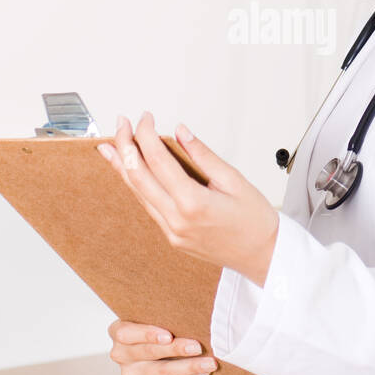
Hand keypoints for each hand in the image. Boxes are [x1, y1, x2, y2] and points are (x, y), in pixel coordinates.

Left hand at [98, 112, 279, 287]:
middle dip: (125, 146)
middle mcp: (176, 220)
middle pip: (138, 176)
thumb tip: (181, 132)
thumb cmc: (255, 221)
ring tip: (110, 147)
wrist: (263, 256)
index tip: (146, 118)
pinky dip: (136, 186)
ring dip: (122, 167)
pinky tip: (131, 173)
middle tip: (121, 124)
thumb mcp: (234, 180)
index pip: (157, 161)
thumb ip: (203, 155)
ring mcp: (172, 232)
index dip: (146, 134)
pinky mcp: (172, 237)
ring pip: (137, 194)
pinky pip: (148, 207)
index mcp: (193, 203)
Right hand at [107, 319, 217, 374]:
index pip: (126, 333)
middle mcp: (120, 354)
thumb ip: (165, 311)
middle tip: (198, 346)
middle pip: (148, 353)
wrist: (161, 354)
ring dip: (188, 367)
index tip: (169, 335)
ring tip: (209, 362)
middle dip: (176, 349)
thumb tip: (192, 295)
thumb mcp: (157, 317)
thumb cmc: (161, 328)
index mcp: (119, 332)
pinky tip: (202, 372)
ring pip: (161, 372)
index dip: (147, 334)